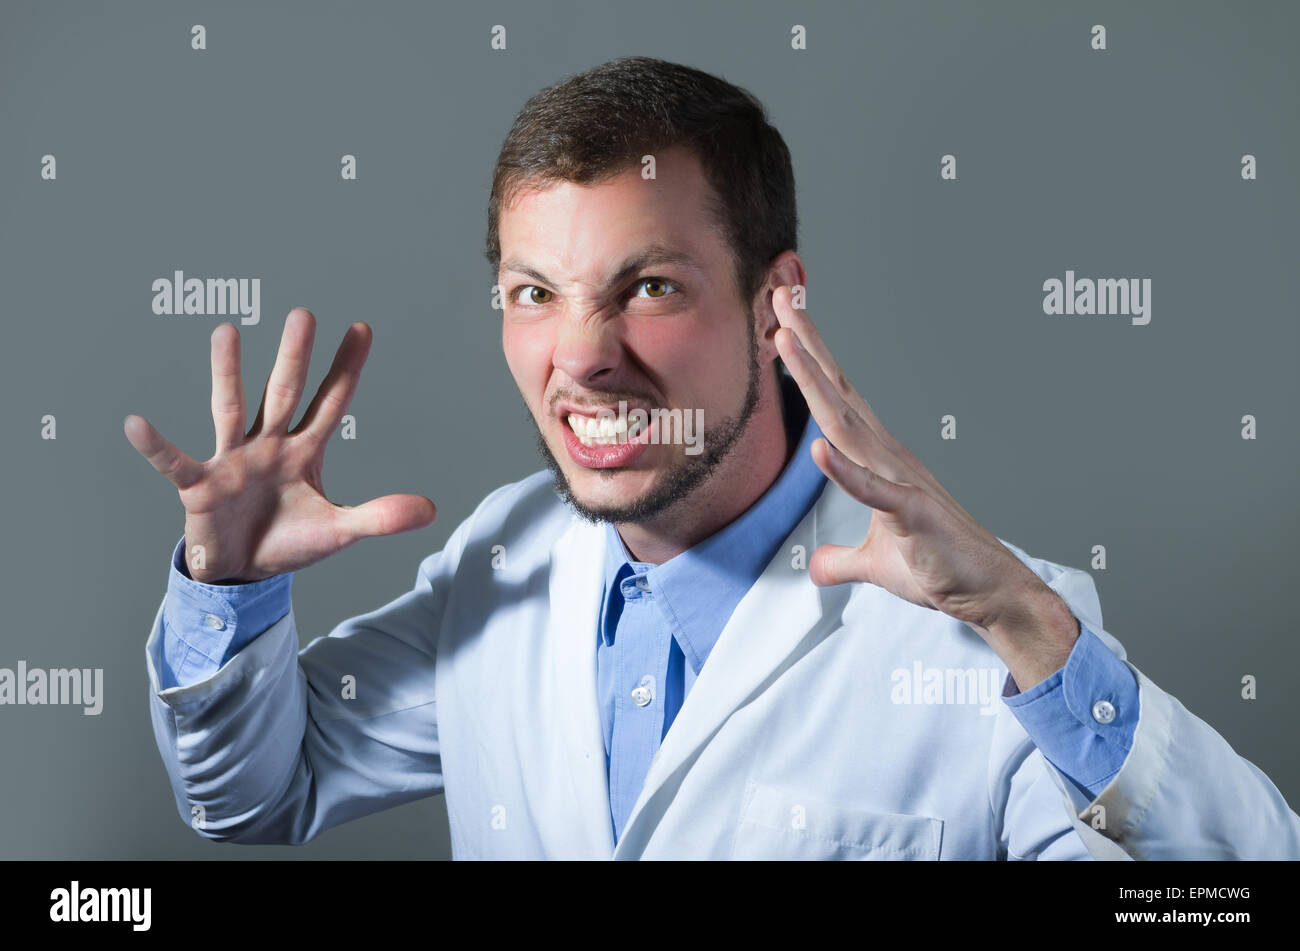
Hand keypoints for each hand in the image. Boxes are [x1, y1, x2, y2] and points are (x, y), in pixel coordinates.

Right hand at [124, 309, 436, 582]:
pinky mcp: (201, 486)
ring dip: (229, 372)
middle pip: (285, 393)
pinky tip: (137, 424)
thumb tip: (431, 510)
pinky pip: (176, 462)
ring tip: (226, 331)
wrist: (245, 572)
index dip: (346, 368)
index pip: (331, 402)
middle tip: (303, 315)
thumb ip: (380, 517)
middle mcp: (269, 445)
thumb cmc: (289, 541)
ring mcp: (233, 461)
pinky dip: (156, 446)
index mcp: (304, 452)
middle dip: (295, 357)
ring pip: (232, 408)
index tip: (362, 328)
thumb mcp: (339, 531)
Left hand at [771, 287, 1077, 682]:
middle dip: (807, 347)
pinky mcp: (912, 514)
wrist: (990, 591)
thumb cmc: (939, 565)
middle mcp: (888, 457)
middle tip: (780, 297)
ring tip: (786, 341)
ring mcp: (900, 481)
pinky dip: (845, 470)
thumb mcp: (875, 563)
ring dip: (815, 383)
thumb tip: (817, 566)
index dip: (809, 361)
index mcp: (878, 459)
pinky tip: (819, 449)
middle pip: (838, 393)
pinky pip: (874, 490)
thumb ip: (842, 559)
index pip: (837, 400)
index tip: (784, 322)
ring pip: (848, 425)